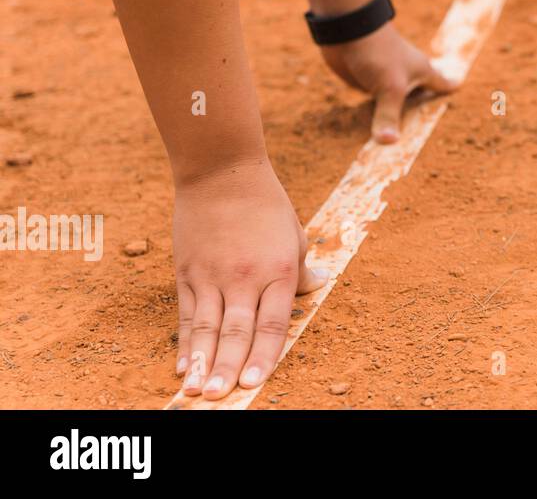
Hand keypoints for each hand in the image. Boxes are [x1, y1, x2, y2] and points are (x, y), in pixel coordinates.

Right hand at [174, 159, 325, 398]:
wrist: (222, 172)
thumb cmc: (266, 203)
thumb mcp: (294, 233)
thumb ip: (302, 268)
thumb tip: (319, 285)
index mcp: (278, 270)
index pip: (272, 323)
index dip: (265, 356)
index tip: (256, 383)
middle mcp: (245, 278)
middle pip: (237, 332)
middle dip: (229, 368)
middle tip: (221, 397)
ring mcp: (213, 276)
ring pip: (206, 328)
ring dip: (202, 363)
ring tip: (196, 392)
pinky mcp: (188, 273)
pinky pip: (186, 314)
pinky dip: (185, 343)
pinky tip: (182, 366)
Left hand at [319, 22, 454, 142]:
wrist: (348, 32)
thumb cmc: (380, 54)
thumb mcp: (390, 87)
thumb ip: (388, 115)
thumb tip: (388, 143)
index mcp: (423, 73)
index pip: (444, 85)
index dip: (451, 91)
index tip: (459, 94)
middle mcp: (408, 78)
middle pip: (420, 100)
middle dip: (424, 115)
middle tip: (432, 137)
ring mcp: (388, 82)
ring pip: (396, 106)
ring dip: (397, 120)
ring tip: (401, 143)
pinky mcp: (369, 85)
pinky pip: (376, 107)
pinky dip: (376, 118)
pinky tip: (374, 134)